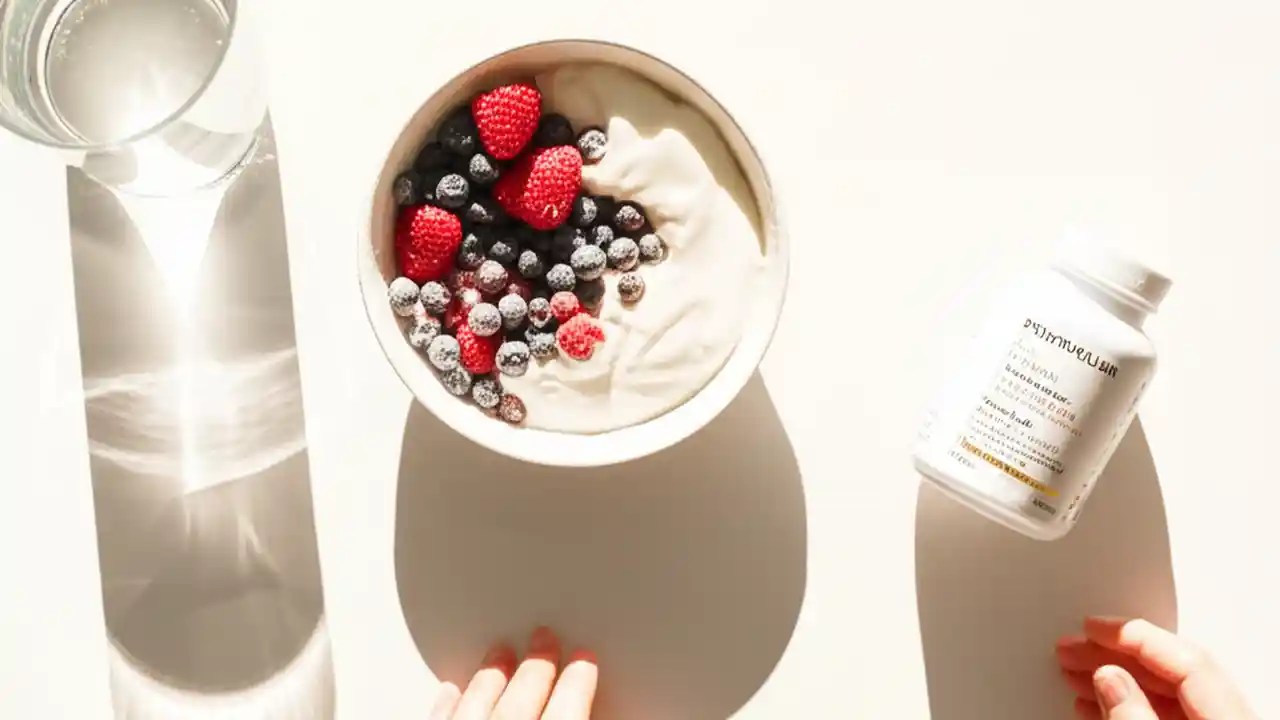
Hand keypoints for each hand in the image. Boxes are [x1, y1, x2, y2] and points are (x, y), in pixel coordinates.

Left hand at [429, 627, 598, 719]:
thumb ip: (575, 716)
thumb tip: (591, 706)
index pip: (567, 709)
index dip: (578, 682)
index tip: (585, 659)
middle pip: (522, 697)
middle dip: (536, 665)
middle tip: (545, 638)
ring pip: (476, 702)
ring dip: (490, 676)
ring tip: (500, 651)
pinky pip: (440, 719)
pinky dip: (448, 704)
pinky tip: (451, 690)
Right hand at [1056, 616, 1257, 718]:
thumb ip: (1134, 715)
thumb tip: (1108, 678)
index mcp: (1231, 716)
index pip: (1186, 657)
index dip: (1135, 635)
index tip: (1093, 626)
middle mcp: (1229, 716)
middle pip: (1173, 671)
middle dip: (1115, 655)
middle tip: (1071, 645)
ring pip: (1165, 692)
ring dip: (1114, 680)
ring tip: (1073, 670)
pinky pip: (1163, 713)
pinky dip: (1126, 705)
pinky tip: (1093, 703)